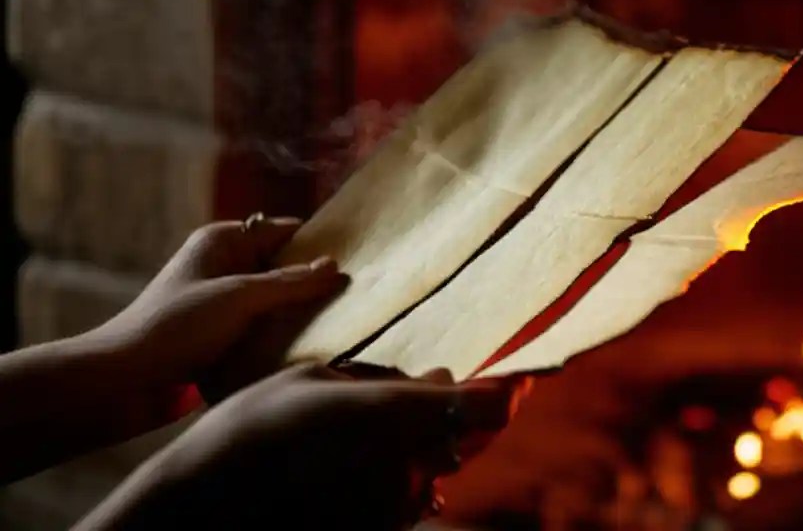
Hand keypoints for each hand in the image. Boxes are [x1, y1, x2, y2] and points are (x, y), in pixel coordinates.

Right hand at [75, 364, 514, 530]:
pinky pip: (405, 502)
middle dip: (458, 420)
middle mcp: (403, 465)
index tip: (515, 381)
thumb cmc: (244, 433)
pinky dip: (396, 482)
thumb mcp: (307, 383)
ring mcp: (390, 507)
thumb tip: (440, 380)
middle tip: (432, 398)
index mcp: (390, 414)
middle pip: (463, 440)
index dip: (506, 392)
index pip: (484, 406)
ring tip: (360, 438)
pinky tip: (349, 469)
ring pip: (434, 471)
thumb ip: (380, 382)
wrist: (196, 515)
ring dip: (421, 452)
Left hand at [89, 217, 346, 413]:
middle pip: (285, 267)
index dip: (320, 244)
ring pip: (278, 302)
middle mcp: (225, 266)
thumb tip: (335, 267)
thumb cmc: (175, 327)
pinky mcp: (223, 336)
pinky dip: (283, 338)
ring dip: (300, 315)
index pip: (286, 231)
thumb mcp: (239, 297)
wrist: (124, 382)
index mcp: (224, 242)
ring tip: (342, 326)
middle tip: (359, 298)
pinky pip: (264, 330)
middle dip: (315, 283)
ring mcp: (224, 303)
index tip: (361, 260)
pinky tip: (310, 350)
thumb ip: (290, 282)